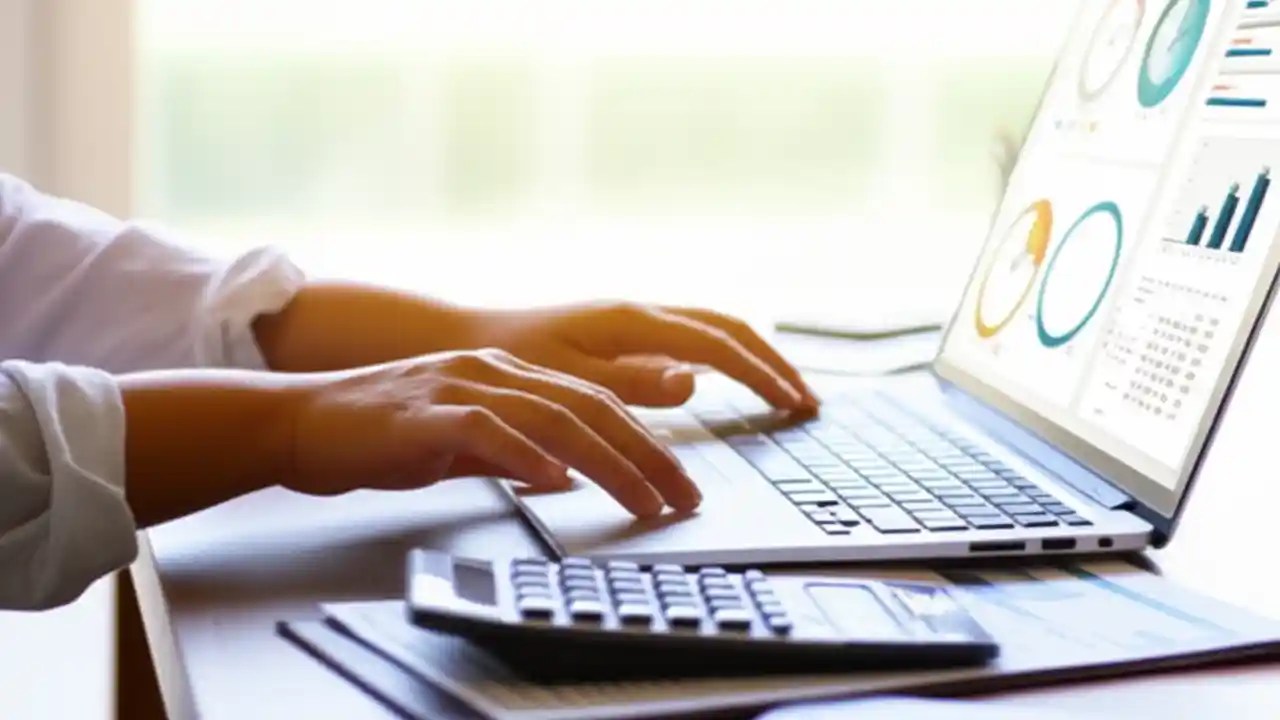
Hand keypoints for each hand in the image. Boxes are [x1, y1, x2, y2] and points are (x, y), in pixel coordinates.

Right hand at [287, 348, 699, 516]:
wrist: (302, 420)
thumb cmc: (380, 434)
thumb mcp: (461, 444)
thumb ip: (511, 453)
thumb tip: (562, 475)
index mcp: (506, 374)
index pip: (594, 404)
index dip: (644, 442)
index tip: (677, 483)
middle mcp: (492, 371)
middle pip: (588, 407)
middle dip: (645, 454)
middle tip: (681, 496)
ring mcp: (459, 385)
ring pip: (551, 416)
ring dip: (606, 461)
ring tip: (641, 498)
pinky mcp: (425, 411)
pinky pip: (486, 429)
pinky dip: (525, 453)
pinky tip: (555, 479)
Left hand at [456, 302, 817, 410]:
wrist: (468, 340)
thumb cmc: (511, 362)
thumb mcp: (567, 379)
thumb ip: (631, 383)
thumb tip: (693, 381)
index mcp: (633, 321)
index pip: (719, 345)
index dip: (763, 375)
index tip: (795, 405)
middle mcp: (641, 314)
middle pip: (729, 330)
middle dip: (773, 364)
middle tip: (807, 403)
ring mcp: (636, 323)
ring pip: (714, 333)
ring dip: (754, 360)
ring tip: (783, 394)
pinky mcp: (626, 335)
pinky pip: (692, 342)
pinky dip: (726, 362)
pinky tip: (730, 385)